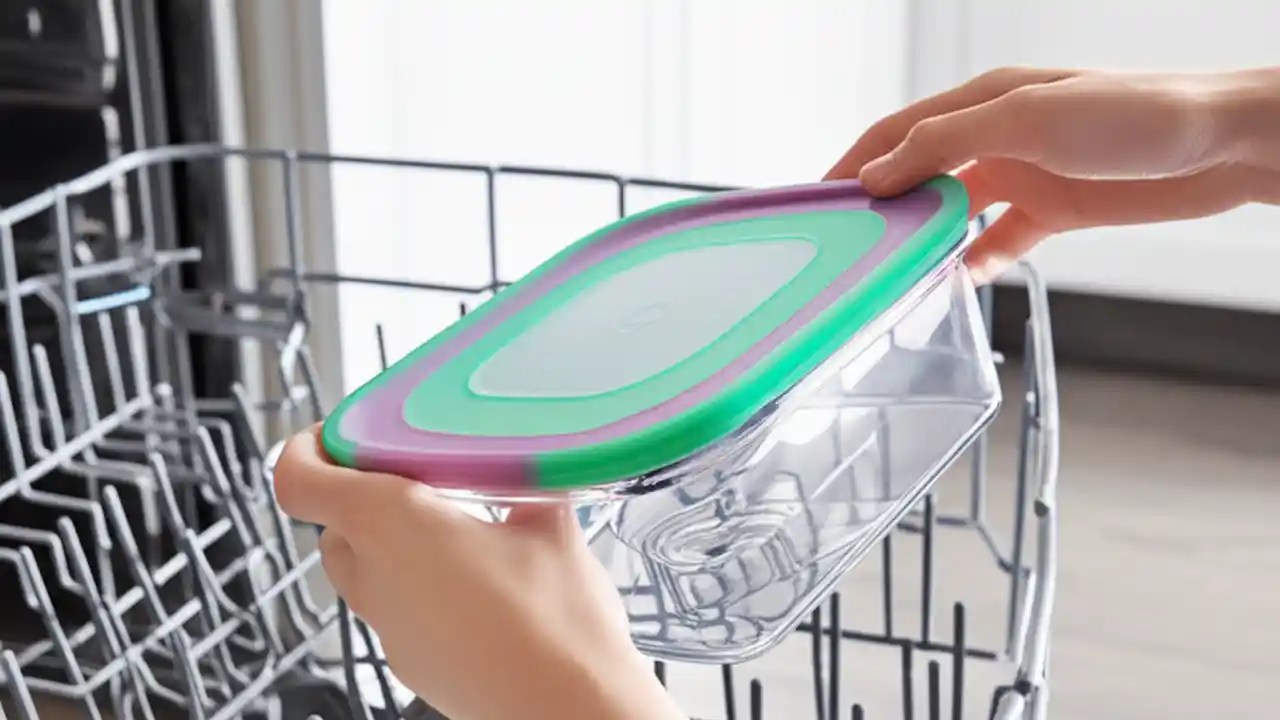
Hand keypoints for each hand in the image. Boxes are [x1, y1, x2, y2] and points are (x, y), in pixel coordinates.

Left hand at [273, 427, 684, 719]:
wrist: (570, 713)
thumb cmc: (556, 627)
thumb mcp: (552, 528)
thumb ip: (528, 489)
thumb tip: (534, 474)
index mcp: (391, 527)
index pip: (299, 481)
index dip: (305, 449)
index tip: (335, 435)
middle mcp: (375, 580)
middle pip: (331, 526)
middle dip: (360, 495)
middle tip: (410, 474)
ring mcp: (390, 629)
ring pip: (362, 570)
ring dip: (389, 542)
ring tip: (453, 527)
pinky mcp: (413, 663)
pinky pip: (395, 610)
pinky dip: (418, 586)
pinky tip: (478, 584)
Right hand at [825, 66, 1279, 282]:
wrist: (1220, 146)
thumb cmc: (1135, 116)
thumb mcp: (1026, 119)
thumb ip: (947, 143)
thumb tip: (880, 173)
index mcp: (983, 102)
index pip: (896, 132)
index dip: (854, 164)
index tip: (818, 203)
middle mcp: (997, 135)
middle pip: (918, 172)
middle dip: (882, 205)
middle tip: (849, 247)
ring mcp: (1025, 173)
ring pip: (954, 209)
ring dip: (924, 236)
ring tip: (893, 269)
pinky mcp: (1055, 208)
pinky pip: (999, 239)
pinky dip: (975, 260)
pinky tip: (960, 280)